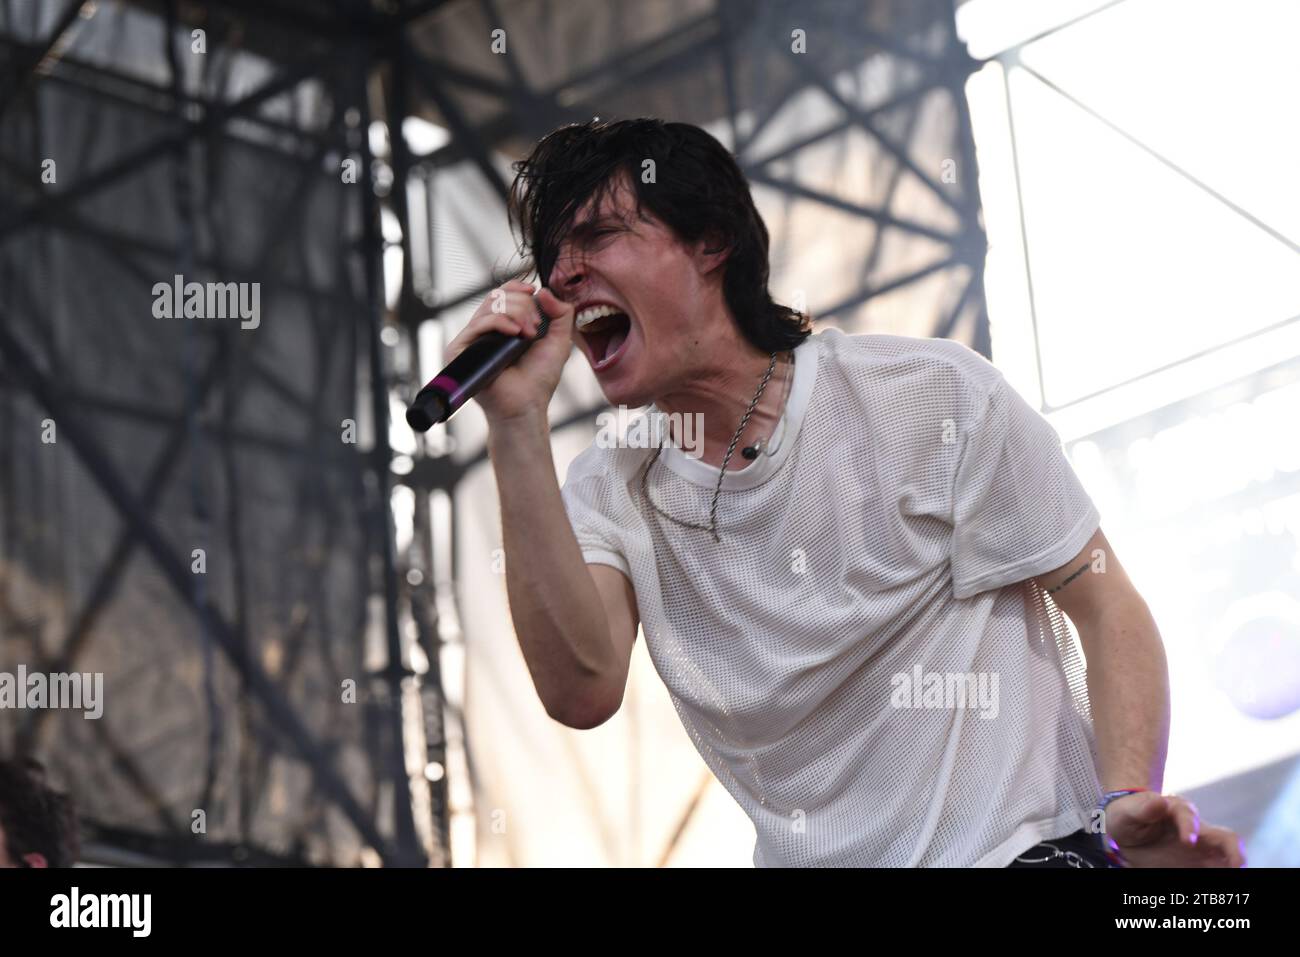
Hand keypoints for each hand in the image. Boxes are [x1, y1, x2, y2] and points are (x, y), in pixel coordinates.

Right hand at [442, 280, 575, 423]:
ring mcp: (471, 339)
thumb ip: (561, 314)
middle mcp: (485, 331)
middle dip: (523, 304)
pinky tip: (515, 333)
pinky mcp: (459, 349)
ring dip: (516, 312)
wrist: (525, 405)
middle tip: (536, 327)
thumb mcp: (559, 341)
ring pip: (489, 305)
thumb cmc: (539, 379)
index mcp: (503, 326)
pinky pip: (479, 323)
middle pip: (497, 295)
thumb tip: (544, 291)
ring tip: (529, 333)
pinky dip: (500, 321)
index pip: (502, 294)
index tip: (533, 292)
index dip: (516, 287)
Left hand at [1104, 791, 1244, 866]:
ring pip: (1228, 854)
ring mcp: (1201, 847)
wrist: (1124, 833)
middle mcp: (1196, 827)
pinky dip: (1223, 872)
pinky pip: (1217, 867)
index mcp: (1176, 810)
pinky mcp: (1200, 862)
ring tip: (1235, 875)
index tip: (1188, 841)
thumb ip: (1143, 808)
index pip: (1189, 815)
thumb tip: (1160, 801)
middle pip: (1225, 836)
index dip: (1190, 827)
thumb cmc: (1126, 817)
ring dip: (1235, 864)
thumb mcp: (1127, 812)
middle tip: (1235, 866)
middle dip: (1233, 851)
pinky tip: (1223, 879)